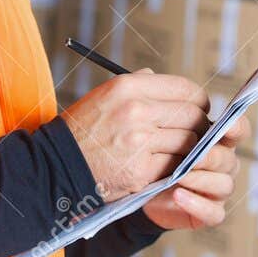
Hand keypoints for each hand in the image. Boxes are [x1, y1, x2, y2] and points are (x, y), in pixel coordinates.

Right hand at [59, 70, 209, 201]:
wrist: (57, 165)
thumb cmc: (84, 129)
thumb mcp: (106, 95)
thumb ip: (140, 85)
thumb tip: (169, 85)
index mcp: (129, 87)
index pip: (185, 89)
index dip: (199, 101)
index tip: (200, 108)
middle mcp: (137, 111)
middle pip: (192, 116)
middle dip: (199, 126)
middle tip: (197, 132)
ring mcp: (140, 142)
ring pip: (188, 143)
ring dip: (188, 149)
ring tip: (179, 151)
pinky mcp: (141, 171)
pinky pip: (175, 166)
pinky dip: (175, 168)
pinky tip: (165, 166)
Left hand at [144, 112, 249, 230]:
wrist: (143, 189)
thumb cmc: (158, 155)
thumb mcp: (164, 132)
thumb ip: (176, 114)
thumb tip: (179, 97)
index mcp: (219, 140)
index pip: (238, 131)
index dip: (237, 127)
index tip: (227, 125)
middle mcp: (224, 164)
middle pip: (229, 159)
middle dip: (210, 157)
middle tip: (192, 157)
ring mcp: (218, 190)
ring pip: (224, 185)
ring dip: (201, 180)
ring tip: (178, 178)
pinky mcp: (210, 212)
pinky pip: (214, 213)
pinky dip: (197, 205)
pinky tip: (178, 196)